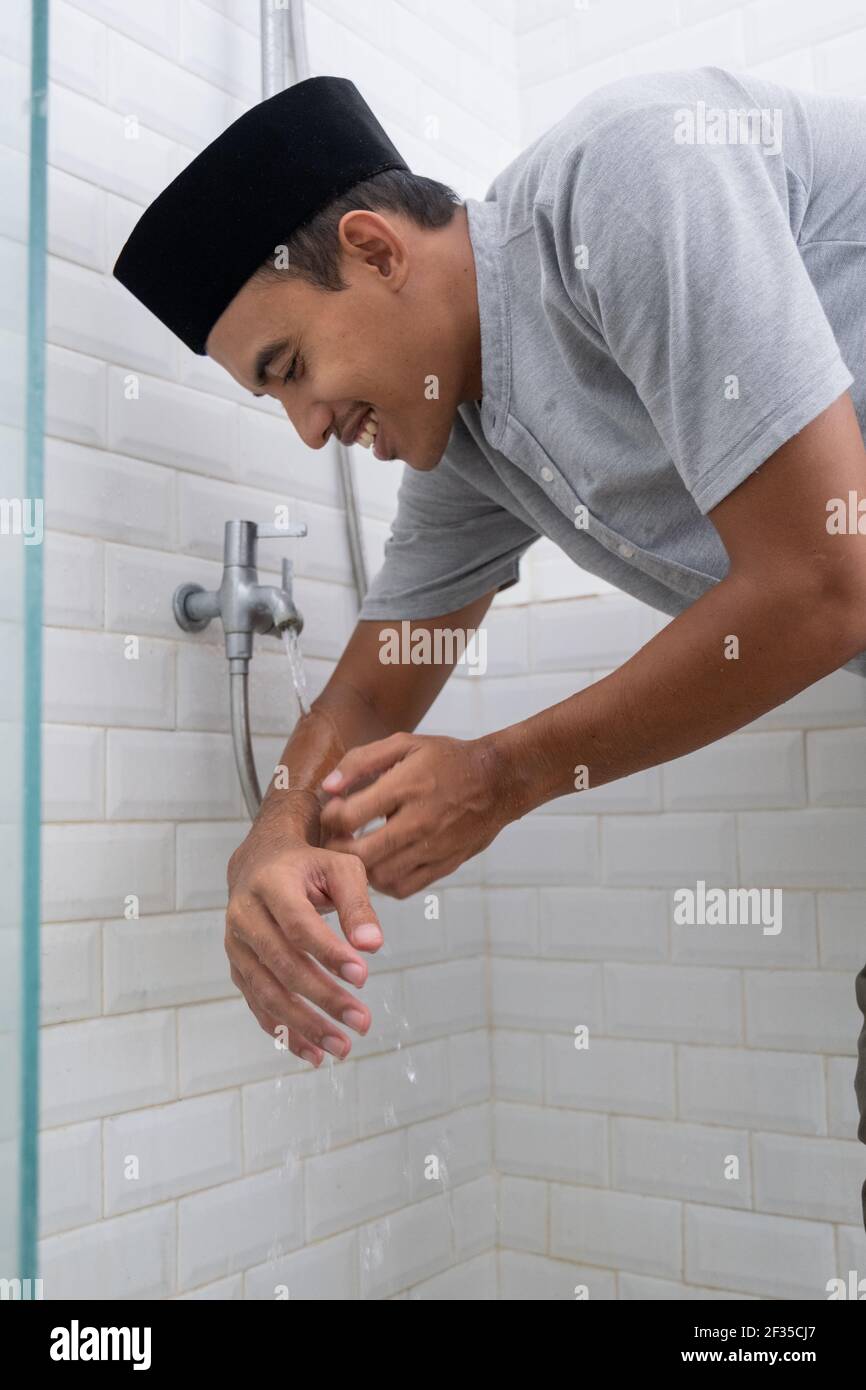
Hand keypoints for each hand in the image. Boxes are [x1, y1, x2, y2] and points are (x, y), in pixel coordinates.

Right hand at [225, 799, 383, 1066]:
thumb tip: (372, 945)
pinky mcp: (238, 968)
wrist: (260, 865)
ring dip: (305, 1025)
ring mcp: (236, 946)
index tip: (363, 977)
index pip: (298, 926)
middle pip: (282, 965)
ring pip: (267, 993)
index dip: (329, 954)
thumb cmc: (308, 867)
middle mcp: (245, 916)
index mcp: (270, 885)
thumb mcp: (340, 869)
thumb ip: (358, 904)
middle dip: (324, 998)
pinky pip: (259, 1006)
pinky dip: (285, 1032)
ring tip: (342, 1046)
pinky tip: (314, 1053)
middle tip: (362, 1021)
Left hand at [318, 732, 510, 897]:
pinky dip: (384, 882)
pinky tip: (382, 863)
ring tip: (359, 851)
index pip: (349, 815)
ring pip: (380, 877)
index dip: (330, 816)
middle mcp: (419, 821)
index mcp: (406, 786)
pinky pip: (404, 888)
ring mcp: (433, 847)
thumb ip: (361, 761)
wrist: (499, 780)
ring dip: (360, 868)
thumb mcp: (404, 743)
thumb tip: (328, 787)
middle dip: (338, 848)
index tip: (335, 810)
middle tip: (337, 838)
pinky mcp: (444, 865)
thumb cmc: (448, 760)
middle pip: (360, 853)